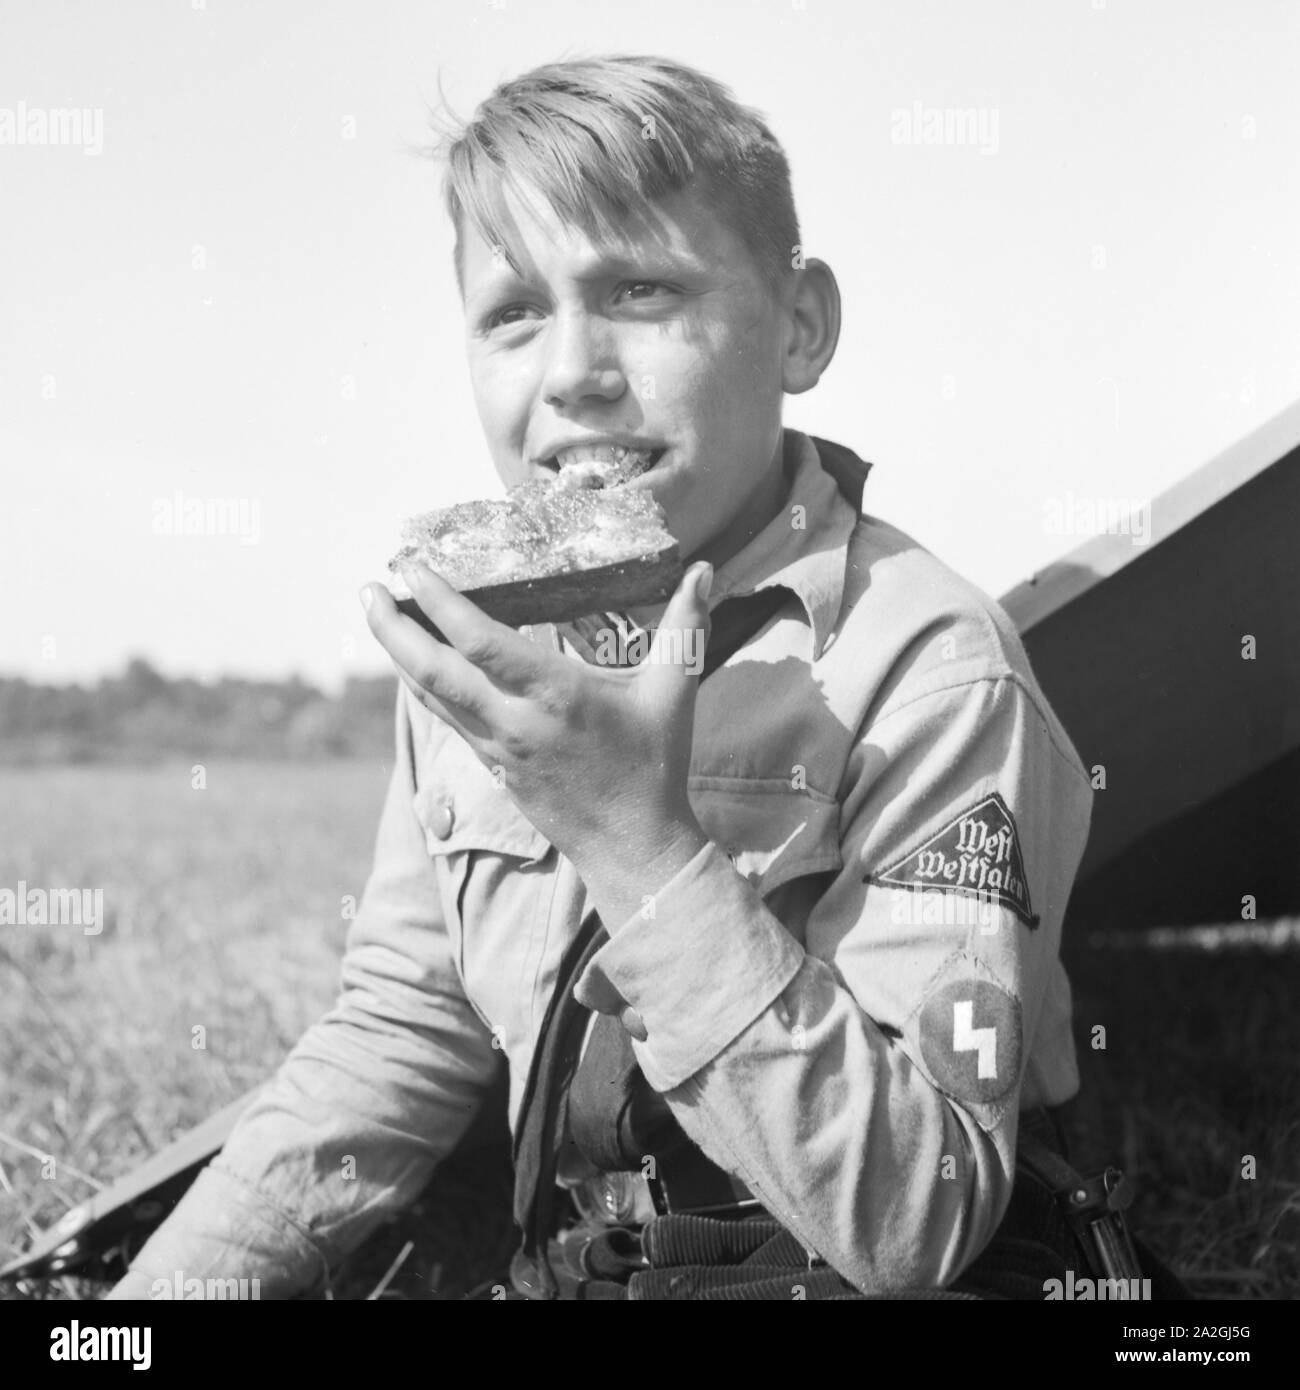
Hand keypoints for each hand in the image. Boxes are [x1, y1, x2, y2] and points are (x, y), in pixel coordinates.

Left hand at [360, 561, 714, 906]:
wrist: (633, 846)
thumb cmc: (654, 766)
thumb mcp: (673, 692)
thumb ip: (685, 627)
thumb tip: (707, 570)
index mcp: (555, 696)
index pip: (481, 643)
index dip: (440, 603)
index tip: (412, 568)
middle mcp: (515, 721)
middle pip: (433, 672)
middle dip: (392, 629)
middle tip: (366, 588)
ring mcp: (498, 747)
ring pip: (431, 697)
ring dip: (399, 655)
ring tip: (378, 615)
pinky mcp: (493, 766)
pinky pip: (447, 718)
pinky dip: (424, 686)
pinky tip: (415, 665)